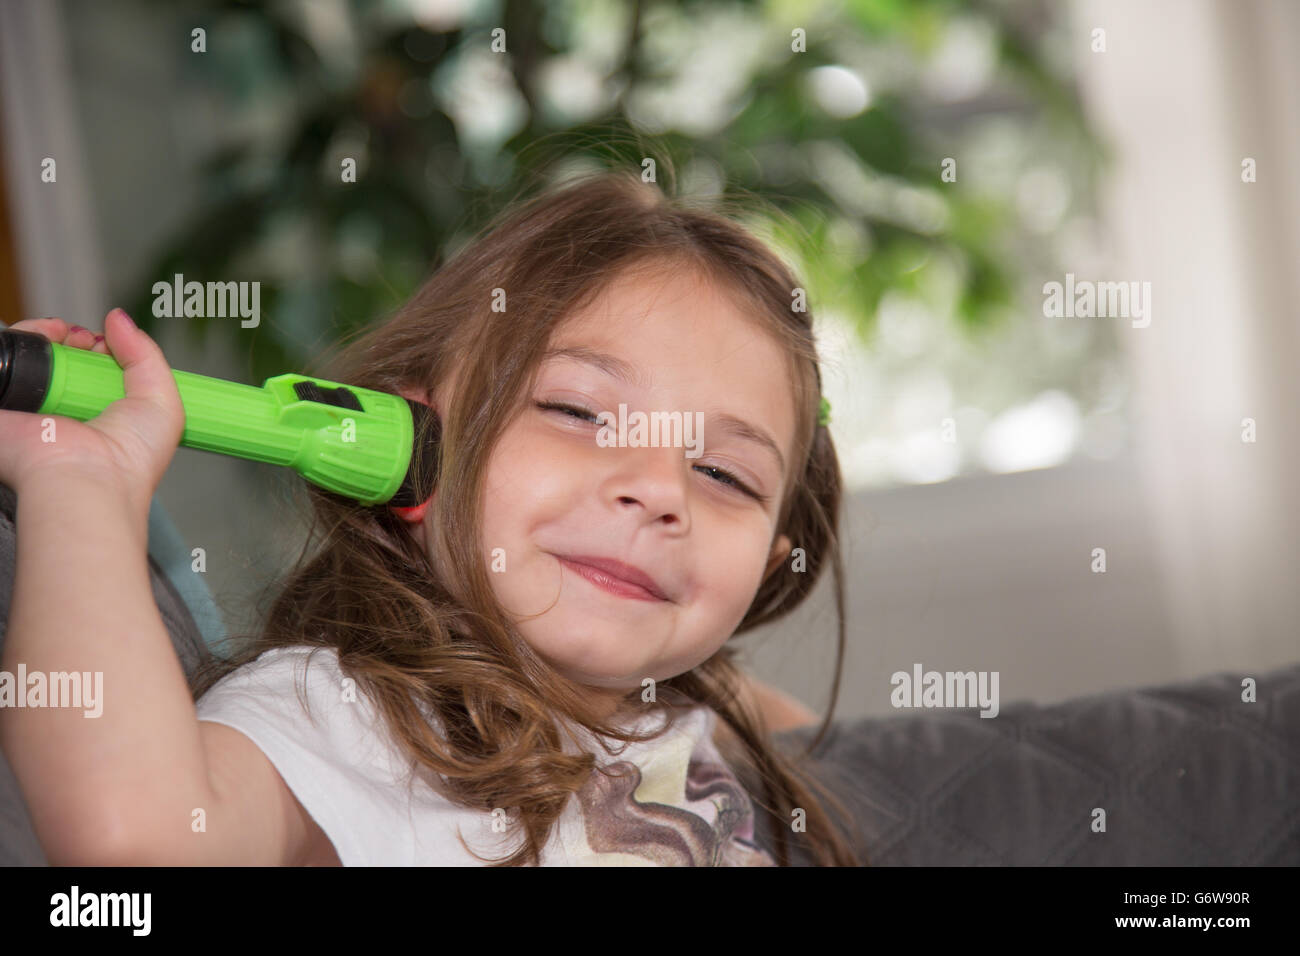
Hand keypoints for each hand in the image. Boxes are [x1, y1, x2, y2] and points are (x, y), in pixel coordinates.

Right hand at [0, 310, 184, 512]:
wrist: (87, 478)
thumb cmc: (130, 458)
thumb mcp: (162, 402)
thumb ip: (145, 355)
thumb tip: (118, 318)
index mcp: (99, 416)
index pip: (91, 371)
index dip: (98, 349)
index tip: (108, 344)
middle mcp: (63, 411)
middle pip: (59, 358)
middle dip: (73, 337)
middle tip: (87, 340)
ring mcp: (31, 406)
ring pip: (30, 353)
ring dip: (49, 332)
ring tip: (66, 335)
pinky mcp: (4, 403)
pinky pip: (3, 358)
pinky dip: (23, 336)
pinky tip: (45, 334)